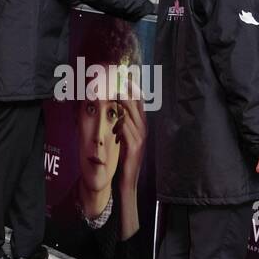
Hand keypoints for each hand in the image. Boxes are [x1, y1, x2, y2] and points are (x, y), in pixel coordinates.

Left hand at [116, 81, 147, 229]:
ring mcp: (141, 140)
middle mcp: (143, 131)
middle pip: (137, 107)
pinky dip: (123, 123)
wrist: (127, 181)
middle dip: (130, 92)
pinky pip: (129, 132)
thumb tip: (115, 113)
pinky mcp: (135, 149)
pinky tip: (117, 116)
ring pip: (133, 118)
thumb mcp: (122, 140)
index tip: (125, 77)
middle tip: (122, 78)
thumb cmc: (123, 160)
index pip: (138, 105)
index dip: (133, 90)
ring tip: (118, 91)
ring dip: (125, 104)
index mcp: (140, 128)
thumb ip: (121, 127)